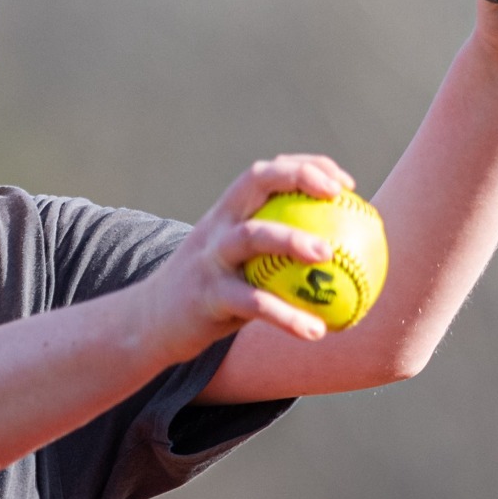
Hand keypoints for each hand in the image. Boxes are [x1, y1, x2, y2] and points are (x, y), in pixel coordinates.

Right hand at [139, 154, 357, 360]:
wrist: (153, 322)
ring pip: (252, 237)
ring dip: (292, 239)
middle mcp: (218, 226)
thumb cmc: (212, 291)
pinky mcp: (208, 295)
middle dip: (297, 177)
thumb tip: (340, 257)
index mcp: (227, 212)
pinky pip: (254, 303)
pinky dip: (287, 316)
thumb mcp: (237, 262)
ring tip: (328, 255)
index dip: (305, 167)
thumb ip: (274, 252)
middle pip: (255, 184)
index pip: (266, 173)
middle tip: (337, 196)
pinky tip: (317, 331)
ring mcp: (210, 258)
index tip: (344, 183)